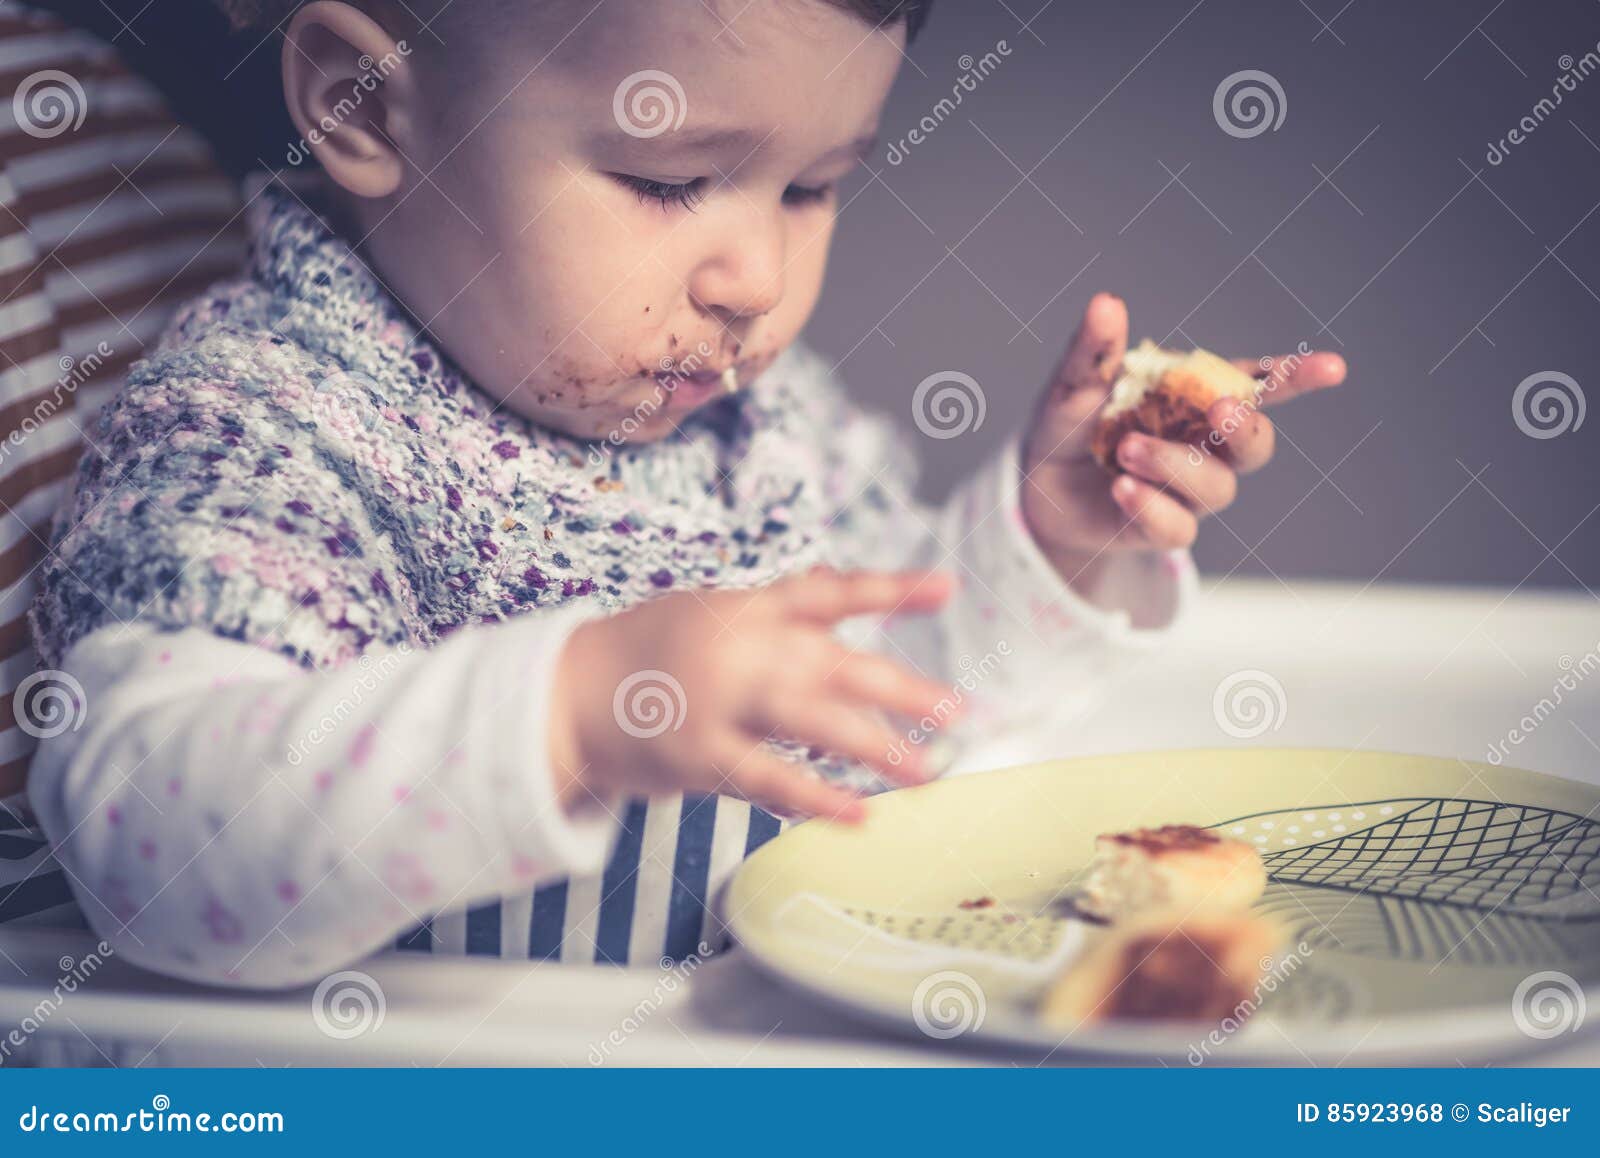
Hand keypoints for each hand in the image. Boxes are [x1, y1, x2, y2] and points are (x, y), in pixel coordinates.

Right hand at [547, 568, 958, 823]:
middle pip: (834, 665)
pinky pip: (769, 780)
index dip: (887, 589)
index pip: (826, 592)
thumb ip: (775, 611)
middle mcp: (738, 648)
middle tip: (958, 711)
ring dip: (876, 748)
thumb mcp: (710, 609)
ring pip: (811, 723)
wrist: (568, 694)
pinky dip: (816, 799)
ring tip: (927, 771)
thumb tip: (838, 596)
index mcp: (745, 608)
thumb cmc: (652, 651)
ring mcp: (718, 703)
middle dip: (902, 689)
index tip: (945, 587)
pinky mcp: (699, 756)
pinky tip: (859, 815)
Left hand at [1020, 293, 1345, 590]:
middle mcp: (1204, 444)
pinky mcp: (1164, 529)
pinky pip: (1178, 528)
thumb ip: (1093, 353)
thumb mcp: (1073, 386)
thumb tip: (1106, 304)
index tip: (1333, 368)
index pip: (1257, 386)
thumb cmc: (1070, 428)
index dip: (1295, 377)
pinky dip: (1151, 507)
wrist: (1035, 490)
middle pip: (1255, 443)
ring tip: (1126, 449)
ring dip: (1173, 464)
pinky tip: (1121, 490)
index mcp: (1195, 398)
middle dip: (1246, 426)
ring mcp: (1188, 490)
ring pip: (1217, 485)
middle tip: (1220, 407)